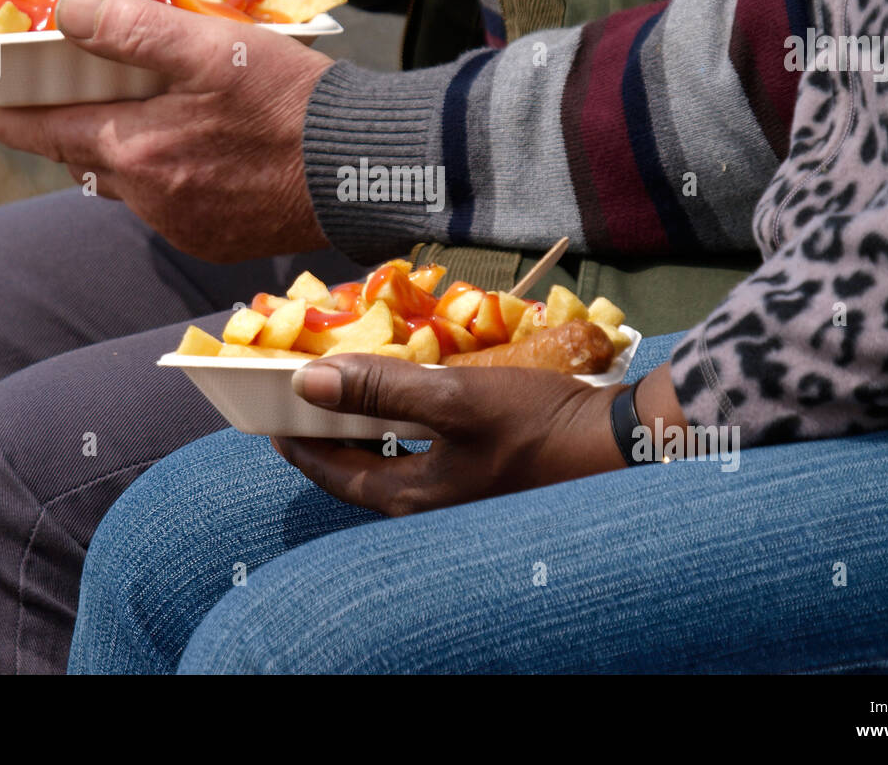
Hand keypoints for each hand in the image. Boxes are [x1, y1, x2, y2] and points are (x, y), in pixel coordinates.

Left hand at [0, 0, 331, 262]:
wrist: (363, 169)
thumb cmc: (294, 99)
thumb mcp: (213, 47)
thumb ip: (132, 30)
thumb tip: (67, 11)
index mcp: (139, 152)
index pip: (48, 134)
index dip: (6, 119)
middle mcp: (152, 201)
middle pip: (86, 162)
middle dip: (67, 133)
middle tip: (58, 104)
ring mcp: (184, 228)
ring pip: (129, 186)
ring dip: (121, 155)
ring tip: (136, 121)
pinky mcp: (216, 242)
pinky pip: (168, 209)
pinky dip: (164, 179)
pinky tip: (194, 155)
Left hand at [272, 356, 633, 515]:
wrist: (616, 444)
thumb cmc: (534, 425)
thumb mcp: (453, 399)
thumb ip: (380, 389)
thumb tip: (309, 382)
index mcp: (413, 497)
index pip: (333, 474)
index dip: (298, 442)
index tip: (270, 417)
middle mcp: (429, 505)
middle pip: (358, 470)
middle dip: (328, 434)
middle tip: (303, 400)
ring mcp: (457, 494)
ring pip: (390, 462)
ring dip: (364, 428)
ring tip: (348, 393)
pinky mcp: (480, 475)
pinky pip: (422, 454)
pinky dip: (401, 427)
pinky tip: (410, 402)